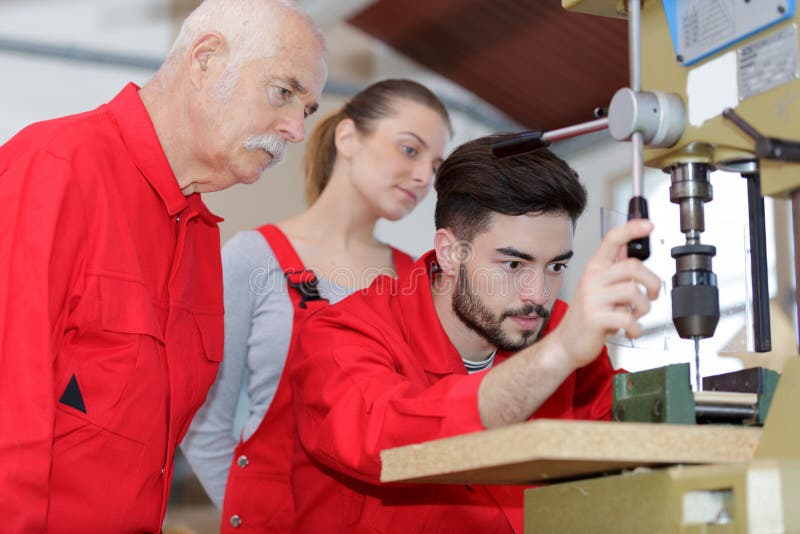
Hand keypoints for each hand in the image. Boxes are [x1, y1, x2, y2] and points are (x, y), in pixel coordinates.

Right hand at [550, 219, 660, 368]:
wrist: (566, 343)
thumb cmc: (587, 317)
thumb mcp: (599, 288)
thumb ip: (613, 268)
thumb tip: (626, 245)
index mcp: (594, 269)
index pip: (612, 240)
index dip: (632, 229)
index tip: (649, 225)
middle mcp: (592, 280)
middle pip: (632, 266)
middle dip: (652, 283)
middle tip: (652, 295)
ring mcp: (592, 299)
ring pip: (633, 292)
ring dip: (644, 308)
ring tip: (635, 316)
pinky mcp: (595, 318)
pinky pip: (628, 318)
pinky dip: (636, 328)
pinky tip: (631, 330)